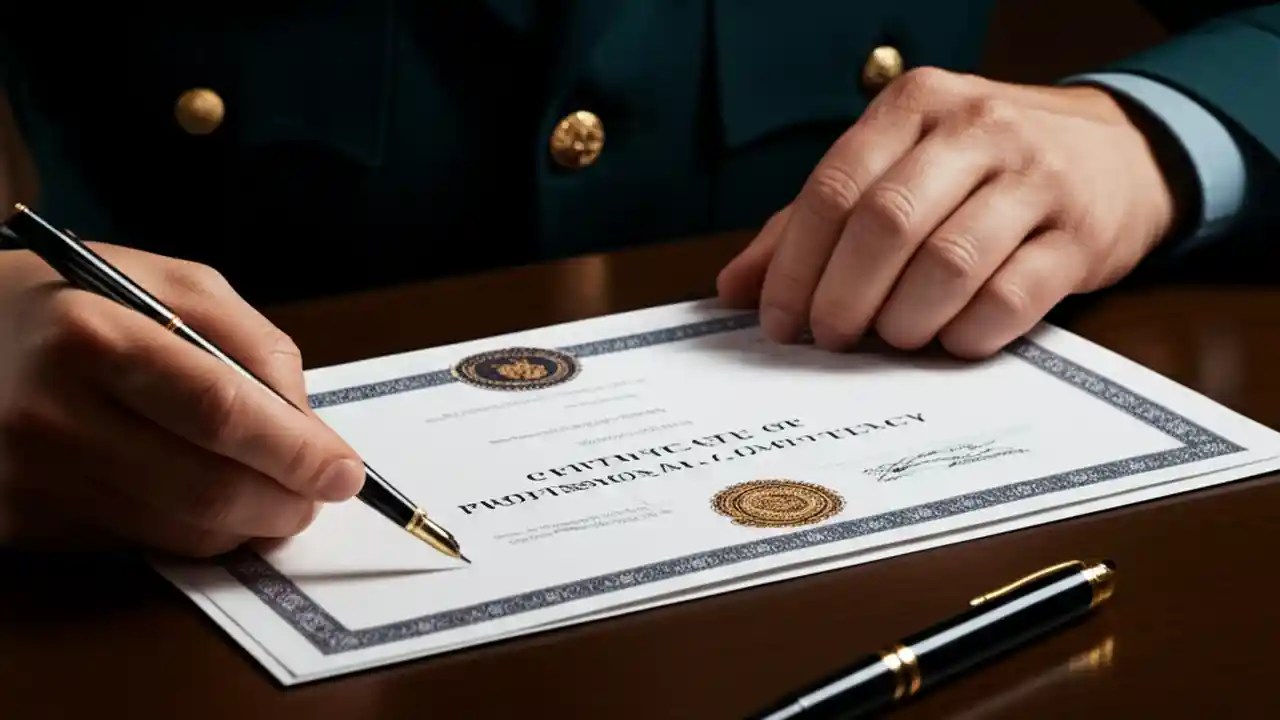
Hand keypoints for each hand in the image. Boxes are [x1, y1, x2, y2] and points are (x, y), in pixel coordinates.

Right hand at [0, 244, 364, 556]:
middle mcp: (50, 414)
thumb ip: (253, 344)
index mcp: (92, 337)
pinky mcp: (20, 521)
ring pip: (180, 532)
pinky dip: (192, 529)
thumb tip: (308, 427)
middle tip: (318, 495)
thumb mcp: (173, 285)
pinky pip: (139, 544)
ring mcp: (30, 477)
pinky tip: (200, 493)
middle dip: (285, 502)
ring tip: (270, 494)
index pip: (219, 412)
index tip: (344, 473)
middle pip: (205, 488)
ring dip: (247, 524)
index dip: (294, 451)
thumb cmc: (84, 303)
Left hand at [717, 67, 1184, 357]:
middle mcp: (977, 129)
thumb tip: (736, 288)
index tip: (778, 321)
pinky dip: (968, 333)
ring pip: (948, 263)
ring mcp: (1036, 179)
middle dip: (843, 297)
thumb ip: (812, 223)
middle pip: (886, 224)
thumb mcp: (896, 169)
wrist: (1117, 154)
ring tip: (892, 337)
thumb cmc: (980, 170)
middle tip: (831, 337)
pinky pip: (1011, 299)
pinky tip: (951, 340)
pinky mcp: (1080, 235)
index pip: (834, 188)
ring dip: (904, 320)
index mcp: (915, 105)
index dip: (795, 265)